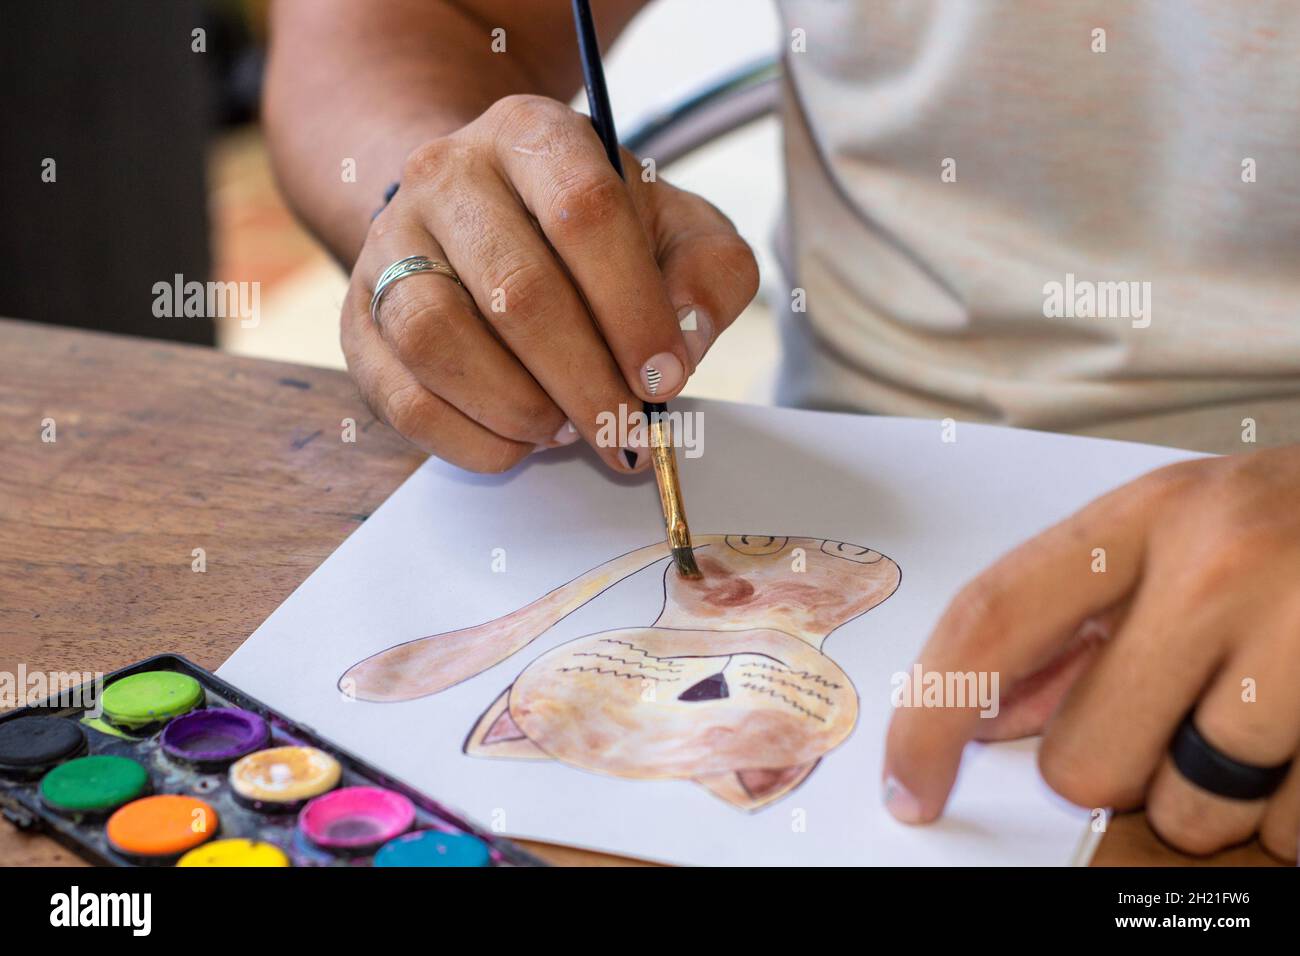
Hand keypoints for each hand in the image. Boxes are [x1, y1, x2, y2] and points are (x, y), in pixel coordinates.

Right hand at [340, 95, 758, 472]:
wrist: (476, 213)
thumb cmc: (590, 229)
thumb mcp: (672, 226)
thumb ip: (708, 272)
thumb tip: (686, 341)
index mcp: (532, 134)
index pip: (583, 212)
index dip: (632, 308)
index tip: (665, 379)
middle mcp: (446, 176)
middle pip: (515, 290)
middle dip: (586, 382)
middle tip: (628, 434)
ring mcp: (388, 245)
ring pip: (438, 340)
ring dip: (520, 408)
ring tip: (568, 428)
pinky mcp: (357, 319)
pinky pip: (402, 397)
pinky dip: (472, 439)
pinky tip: (520, 440)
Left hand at [884, 446, 1299, 860]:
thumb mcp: (1180, 531)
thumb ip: (1076, 623)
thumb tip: (988, 720)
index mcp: (1151, 512)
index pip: (992, 620)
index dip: (928, 720)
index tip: (908, 789)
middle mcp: (1225, 563)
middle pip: (1089, 758)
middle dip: (1121, 765)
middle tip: (1186, 711)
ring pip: (1198, 816)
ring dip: (1222, 798)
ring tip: (1274, 712)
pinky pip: (1298, 837)